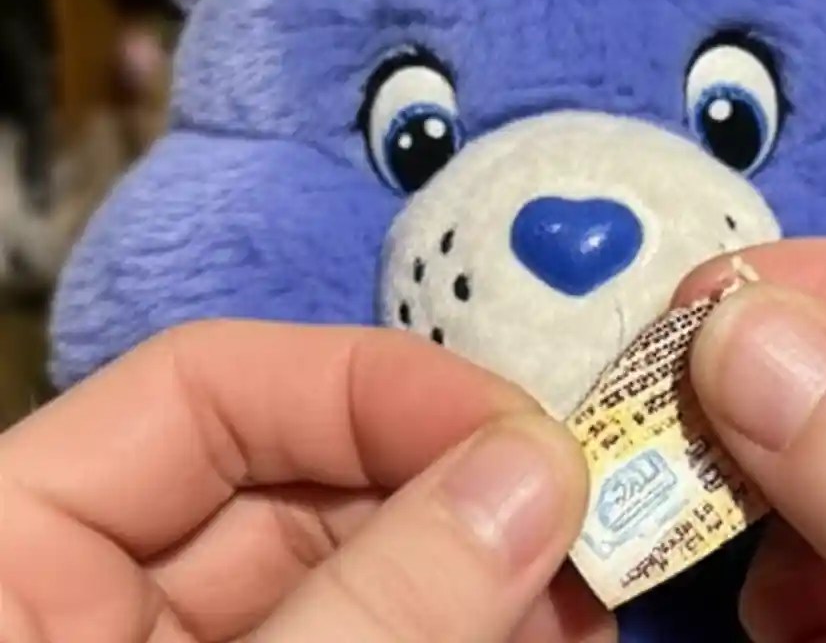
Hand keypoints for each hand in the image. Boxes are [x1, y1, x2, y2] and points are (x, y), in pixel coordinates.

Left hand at [0, 322, 612, 641]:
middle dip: (459, 498)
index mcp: (11, 552)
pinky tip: (546, 637)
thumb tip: (535, 474)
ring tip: (588, 601)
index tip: (525, 434)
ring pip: (356, 576)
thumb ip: (370, 605)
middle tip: (587, 530)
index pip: (201, 389)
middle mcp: (95, 596)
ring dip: (485, 572)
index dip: (374, 386)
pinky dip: (460, 630)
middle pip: (302, 486)